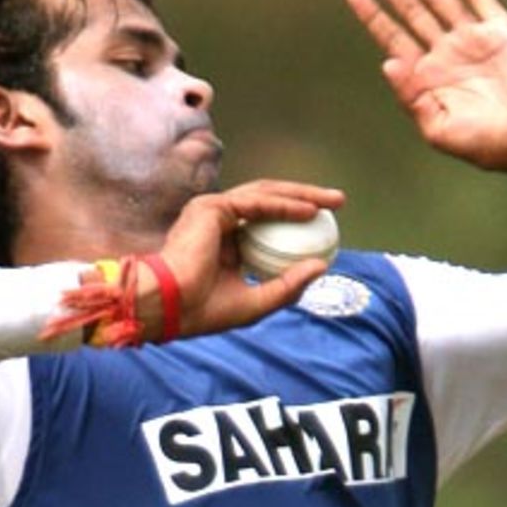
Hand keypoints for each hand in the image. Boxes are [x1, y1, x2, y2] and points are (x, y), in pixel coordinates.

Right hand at [144, 180, 345, 338]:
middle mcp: (218, 221)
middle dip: (305, 198)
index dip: (295, 219)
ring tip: (330, 201)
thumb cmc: (204, 310)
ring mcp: (213, 210)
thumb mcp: (257, 301)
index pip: (266, 221)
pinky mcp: (212, 208)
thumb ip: (287, 285)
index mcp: (224, 241)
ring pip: (265, 195)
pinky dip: (284, 205)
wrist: (170, 308)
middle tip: (336, 202)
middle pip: (269, 201)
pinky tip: (309, 210)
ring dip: (301, 195)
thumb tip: (322, 266)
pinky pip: (256, 204)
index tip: (324, 225)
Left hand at [346, 0, 506, 184]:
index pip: (393, 39)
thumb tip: (387, 62)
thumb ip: (412, 99)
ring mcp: (473, 39)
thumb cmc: (489, 145)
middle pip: (410, 10)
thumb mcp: (440, 131)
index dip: (373, 15)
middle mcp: (446, 55)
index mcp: (428, 79)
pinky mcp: (501, 29)